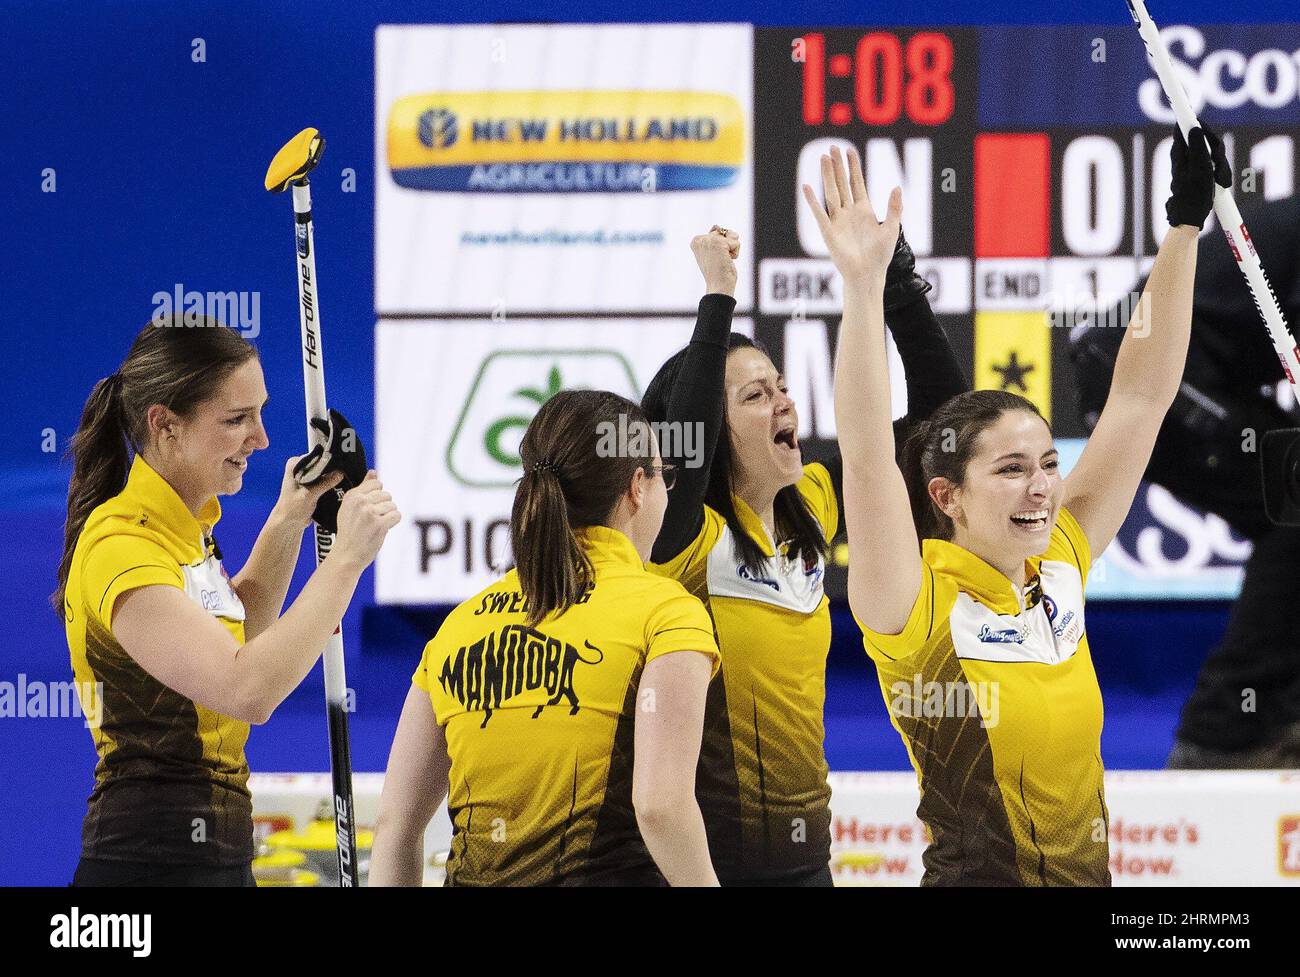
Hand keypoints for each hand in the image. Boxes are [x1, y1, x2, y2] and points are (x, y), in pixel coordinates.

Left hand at [272, 456, 343, 529]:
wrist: (288, 523)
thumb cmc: (291, 509)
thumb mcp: (309, 495)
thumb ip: (324, 483)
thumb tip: (340, 473)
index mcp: (294, 464)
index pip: (316, 457)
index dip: (329, 461)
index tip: (341, 466)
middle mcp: (300, 466)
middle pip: (322, 463)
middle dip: (332, 470)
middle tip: (344, 476)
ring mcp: (306, 475)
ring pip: (325, 472)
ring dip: (332, 478)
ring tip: (343, 482)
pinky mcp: (312, 483)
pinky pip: (325, 479)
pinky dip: (330, 483)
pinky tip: (339, 487)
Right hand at [332, 471, 400, 569]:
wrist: (346, 555)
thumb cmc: (349, 532)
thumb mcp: (350, 507)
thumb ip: (363, 488)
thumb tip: (374, 472)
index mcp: (352, 495)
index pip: (376, 484)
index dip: (377, 497)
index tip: (370, 508)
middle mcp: (360, 502)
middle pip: (386, 495)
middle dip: (384, 507)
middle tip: (372, 520)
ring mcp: (370, 513)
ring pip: (392, 505)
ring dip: (388, 516)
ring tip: (375, 525)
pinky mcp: (379, 524)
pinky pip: (396, 515)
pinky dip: (393, 522)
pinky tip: (383, 528)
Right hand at [690, 226, 739, 296]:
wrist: (718, 286)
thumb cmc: (717, 272)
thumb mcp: (714, 252)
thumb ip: (715, 237)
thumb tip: (716, 226)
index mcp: (696, 241)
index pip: (717, 233)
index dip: (721, 246)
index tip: (714, 258)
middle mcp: (701, 239)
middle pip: (724, 232)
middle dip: (727, 246)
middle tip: (719, 260)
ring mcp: (709, 240)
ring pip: (732, 236)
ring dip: (732, 249)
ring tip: (723, 260)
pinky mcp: (720, 244)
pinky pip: (737, 243)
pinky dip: (735, 253)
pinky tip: (727, 261)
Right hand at [802, 146, 900, 284]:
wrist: (867, 274)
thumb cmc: (880, 255)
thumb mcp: (892, 228)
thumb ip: (894, 208)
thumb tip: (897, 187)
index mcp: (864, 210)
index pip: (857, 183)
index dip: (853, 167)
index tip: (850, 151)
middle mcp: (849, 212)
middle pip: (842, 183)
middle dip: (838, 166)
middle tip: (832, 148)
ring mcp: (837, 221)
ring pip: (831, 193)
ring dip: (827, 176)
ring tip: (823, 158)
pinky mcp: (828, 232)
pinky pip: (819, 213)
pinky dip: (812, 201)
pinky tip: (807, 187)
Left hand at [1165, 123, 1230, 229]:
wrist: (1190, 216)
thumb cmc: (1193, 194)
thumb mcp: (1198, 168)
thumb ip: (1196, 146)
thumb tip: (1194, 126)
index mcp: (1180, 152)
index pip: (1187, 128)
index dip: (1198, 122)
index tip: (1201, 121)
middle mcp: (1185, 155)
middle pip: (1207, 140)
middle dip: (1217, 151)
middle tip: (1219, 163)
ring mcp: (1194, 163)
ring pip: (1214, 153)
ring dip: (1221, 166)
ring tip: (1221, 180)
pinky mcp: (1201, 171)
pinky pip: (1216, 165)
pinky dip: (1221, 173)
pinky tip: (1222, 183)